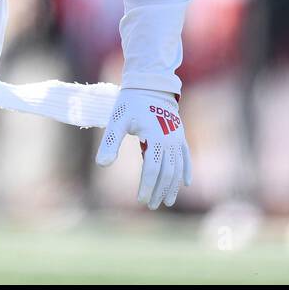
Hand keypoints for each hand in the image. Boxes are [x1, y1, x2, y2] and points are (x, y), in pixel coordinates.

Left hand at [95, 87, 191, 209]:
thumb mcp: (117, 120)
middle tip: (152, 205)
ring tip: (168, 201)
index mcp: (156, 138)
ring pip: (178, 167)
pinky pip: (186, 156)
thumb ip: (110, 142)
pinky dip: (186, 170)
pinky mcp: (179, 135)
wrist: (150, 84)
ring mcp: (177, 138)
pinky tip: (186, 183)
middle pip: (167, 172)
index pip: (152, 169)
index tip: (141, 200)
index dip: (147, 186)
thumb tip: (101, 164)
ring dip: (173, 186)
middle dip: (160, 190)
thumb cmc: (131, 102)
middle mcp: (170, 140)